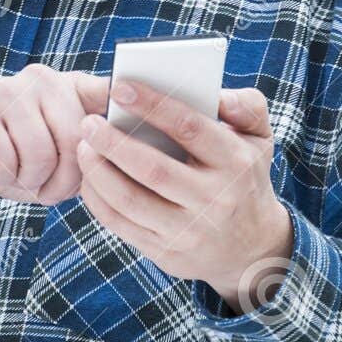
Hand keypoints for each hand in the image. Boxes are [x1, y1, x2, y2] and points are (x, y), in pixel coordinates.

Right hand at [0, 66, 110, 223]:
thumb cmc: (16, 161)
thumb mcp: (57, 156)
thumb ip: (87, 150)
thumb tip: (114, 154)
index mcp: (68, 86)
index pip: (106, 92)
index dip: (124, 109)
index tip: (130, 130)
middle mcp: (41, 78)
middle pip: (74, 139)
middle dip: (65, 181)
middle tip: (49, 193)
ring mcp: (5, 89)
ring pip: (40, 154)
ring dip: (31, 183)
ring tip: (21, 180)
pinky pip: (5, 161)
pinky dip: (4, 180)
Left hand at [75, 79, 294, 313]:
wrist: (251, 249)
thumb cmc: (244, 178)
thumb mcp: (259, 139)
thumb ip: (247, 106)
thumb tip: (218, 93)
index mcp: (234, 162)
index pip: (189, 128)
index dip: (152, 105)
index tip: (120, 88)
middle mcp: (213, 199)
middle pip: (152, 168)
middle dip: (113, 143)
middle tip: (88, 122)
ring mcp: (189, 231)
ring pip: (131, 200)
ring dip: (98, 172)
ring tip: (82, 147)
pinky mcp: (166, 253)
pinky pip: (122, 225)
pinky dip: (98, 200)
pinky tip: (88, 178)